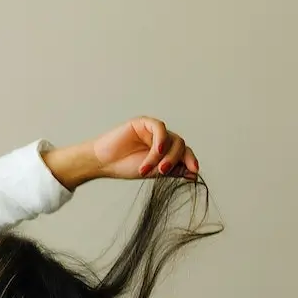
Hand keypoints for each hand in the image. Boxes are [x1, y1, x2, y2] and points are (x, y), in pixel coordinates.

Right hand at [46, 117, 200, 187]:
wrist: (103, 163)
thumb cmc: (124, 167)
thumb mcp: (152, 172)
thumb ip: (172, 170)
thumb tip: (193, 175)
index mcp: (166, 151)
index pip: (185, 153)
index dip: (191, 160)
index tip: (194, 171)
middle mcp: (162, 139)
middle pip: (180, 145)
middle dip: (175, 159)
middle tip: (162, 171)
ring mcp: (153, 131)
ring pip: (172, 139)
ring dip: (164, 155)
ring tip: (151, 168)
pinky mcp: (143, 123)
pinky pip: (160, 128)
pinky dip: (160, 140)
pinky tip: (156, 150)